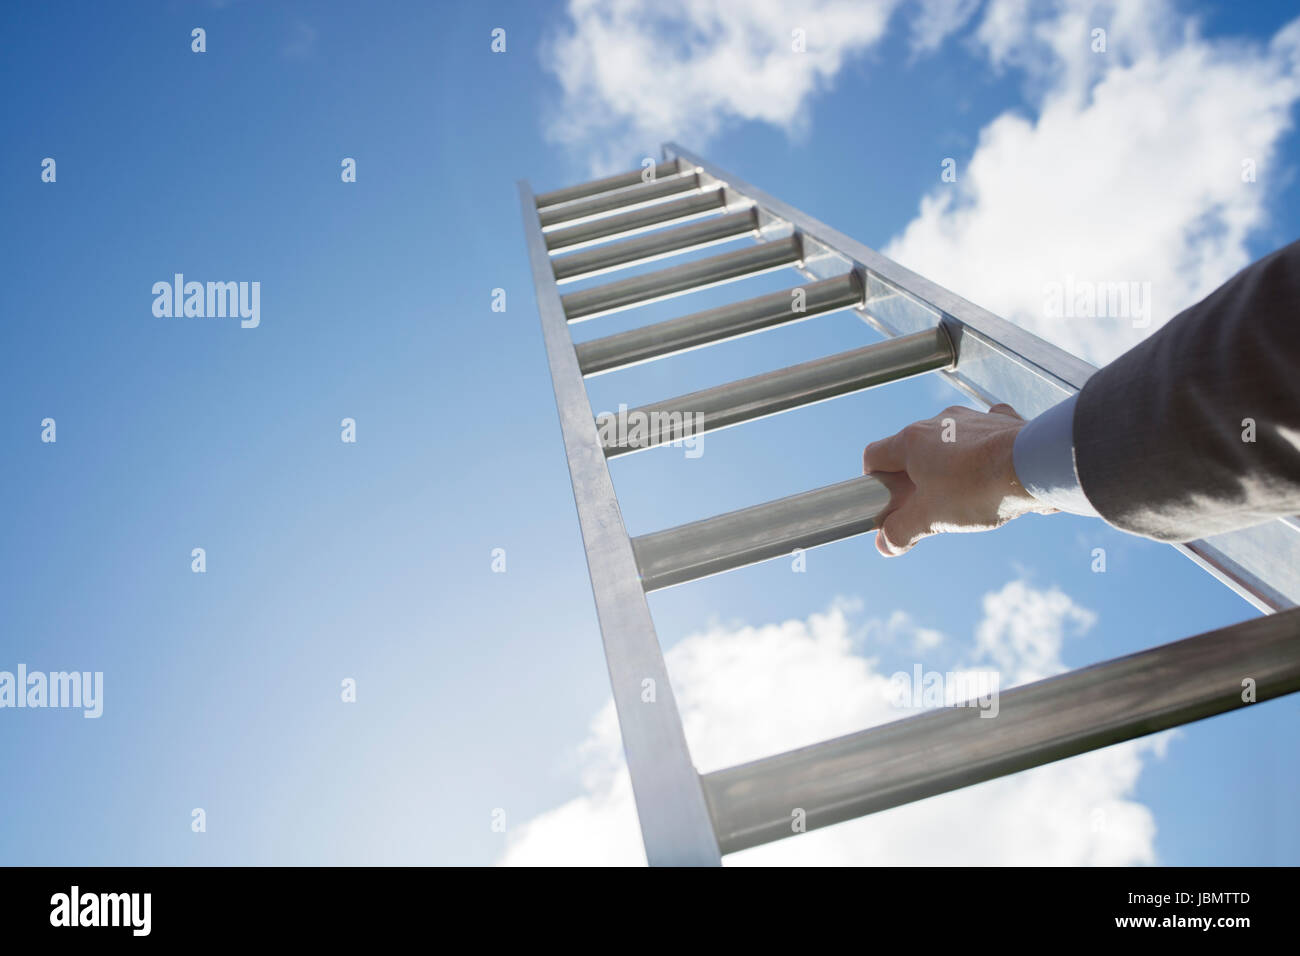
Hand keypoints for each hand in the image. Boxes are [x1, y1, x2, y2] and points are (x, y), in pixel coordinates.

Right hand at [861, 403, 1056, 555]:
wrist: (1036, 466)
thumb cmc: (978, 488)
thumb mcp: (932, 518)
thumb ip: (902, 531)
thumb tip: (885, 543)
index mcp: (911, 441)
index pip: (874, 456)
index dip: (875, 482)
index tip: (889, 502)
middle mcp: (937, 422)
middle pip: (911, 451)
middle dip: (914, 480)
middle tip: (930, 508)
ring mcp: (970, 418)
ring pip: (947, 443)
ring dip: (948, 466)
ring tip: (968, 495)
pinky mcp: (1001, 420)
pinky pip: (983, 435)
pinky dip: (982, 452)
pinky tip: (994, 472)